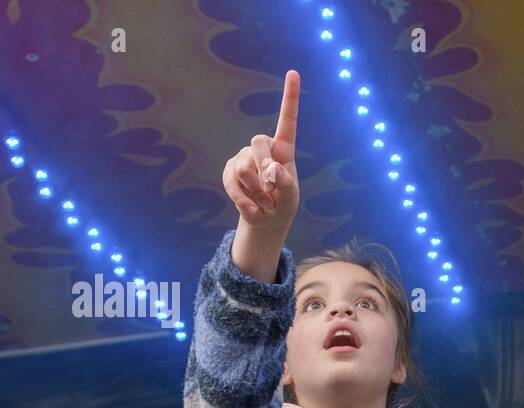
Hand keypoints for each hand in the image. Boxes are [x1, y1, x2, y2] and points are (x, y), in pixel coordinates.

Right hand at [222, 69, 300, 232]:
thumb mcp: (290, 197)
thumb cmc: (283, 203)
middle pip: (258, 143)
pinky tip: (252, 207)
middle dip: (264, 171)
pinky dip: (243, 199)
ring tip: (263, 201)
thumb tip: (271, 170)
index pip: (288, 119)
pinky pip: (231, 182)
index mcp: (284, 148)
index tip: (293, 72)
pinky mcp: (230, 169)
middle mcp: (263, 147)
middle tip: (271, 193)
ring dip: (256, 191)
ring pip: (244, 167)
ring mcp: (244, 156)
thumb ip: (285, 182)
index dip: (290, 97)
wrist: (266, 218)